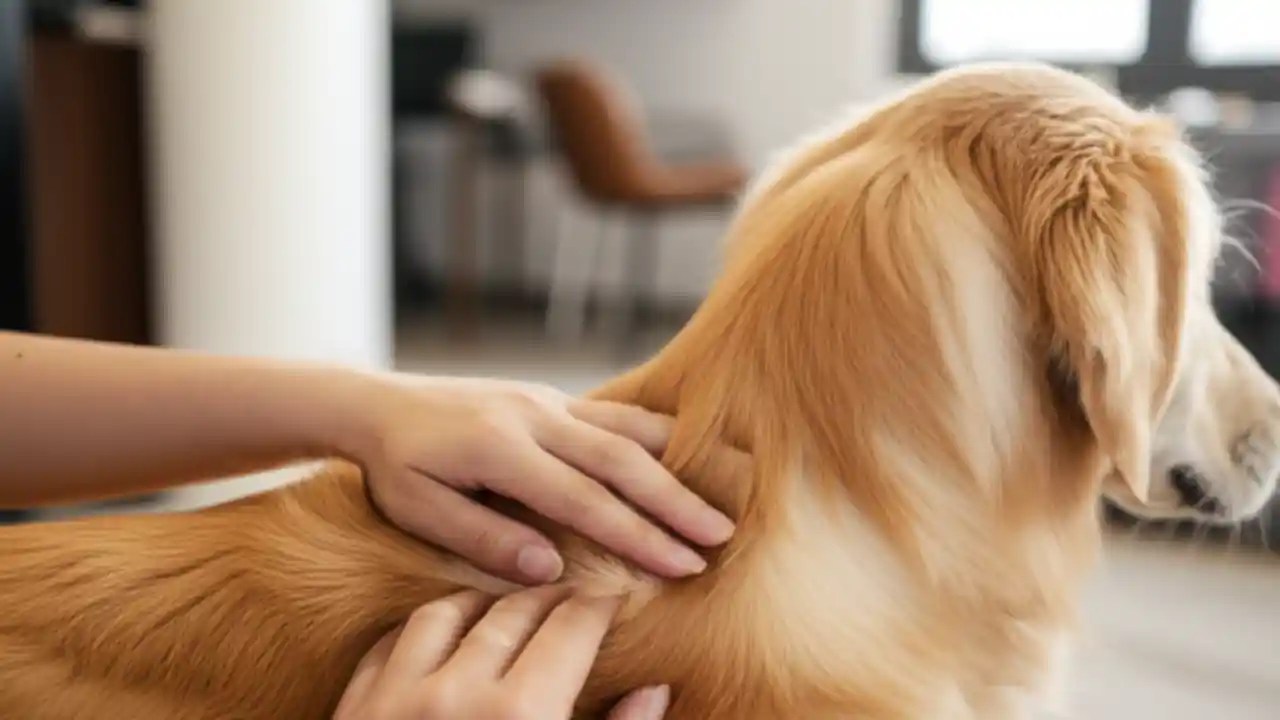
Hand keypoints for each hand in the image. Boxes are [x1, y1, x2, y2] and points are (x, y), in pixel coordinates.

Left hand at [333, 588, 669, 719]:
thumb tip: (654, 691)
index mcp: (523, 715)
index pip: (572, 628)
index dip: (601, 605)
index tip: (617, 598)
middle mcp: (456, 694)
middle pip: (513, 614)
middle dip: (550, 599)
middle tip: (573, 598)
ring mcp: (394, 701)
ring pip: (442, 615)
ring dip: (482, 604)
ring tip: (508, 606)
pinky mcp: (352, 716)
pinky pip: (385, 648)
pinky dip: (419, 630)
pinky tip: (439, 636)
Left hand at [347, 376, 734, 583]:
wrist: (375, 402)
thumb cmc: (393, 464)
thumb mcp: (419, 509)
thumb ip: (483, 538)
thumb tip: (549, 568)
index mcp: (501, 449)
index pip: (585, 500)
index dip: (639, 535)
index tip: (682, 565)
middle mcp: (533, 416)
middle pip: (622, 461)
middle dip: (676, 501)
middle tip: (721, 536)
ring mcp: (545, 399)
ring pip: (626, 428)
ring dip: (678, 461)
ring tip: (720, 490)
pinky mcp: (549, 396)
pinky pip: (612, 413)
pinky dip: (653, 432)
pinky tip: (682, 449)